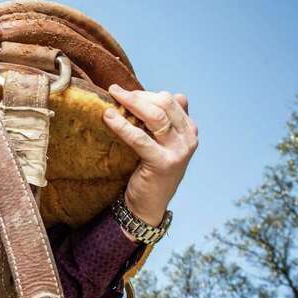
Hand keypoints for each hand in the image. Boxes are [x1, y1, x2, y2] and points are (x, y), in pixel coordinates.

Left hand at [102, 84, 197, 238]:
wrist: (148, 206)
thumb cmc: (150, 171)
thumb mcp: (161, 143)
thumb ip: (161, 121)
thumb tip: (150, 94)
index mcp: (189, 130)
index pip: (172, 100)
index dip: (148, 93)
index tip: (127, 93)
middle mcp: (189, 139)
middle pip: (165, 103)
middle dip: (139, 95)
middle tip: (115, 90)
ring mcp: (178, 151)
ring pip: (155, 116)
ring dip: (131, 103)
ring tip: (112, 96)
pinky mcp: (162, 162)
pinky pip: (139, 137)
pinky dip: (121, 125)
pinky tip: (107, 117)